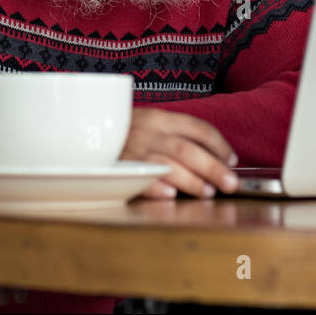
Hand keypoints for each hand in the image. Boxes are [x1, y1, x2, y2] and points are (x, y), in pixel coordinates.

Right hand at [120, 107, 237, 198]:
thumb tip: (209, 154)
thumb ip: (174, 133)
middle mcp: (149, 132)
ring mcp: (134, 150)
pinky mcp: (119, 166)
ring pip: (169, 164)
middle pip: (188, 150)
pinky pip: (140, 177)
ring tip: (208, 192)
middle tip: (230, 183)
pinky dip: (157, 186)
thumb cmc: (123, 130)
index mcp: (160, 118)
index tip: (232, 160)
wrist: (84, 130)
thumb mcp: (148, 121)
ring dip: (191, 180)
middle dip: (213, 167)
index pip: (197, 128)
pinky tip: (172, 196)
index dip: (219, 144)